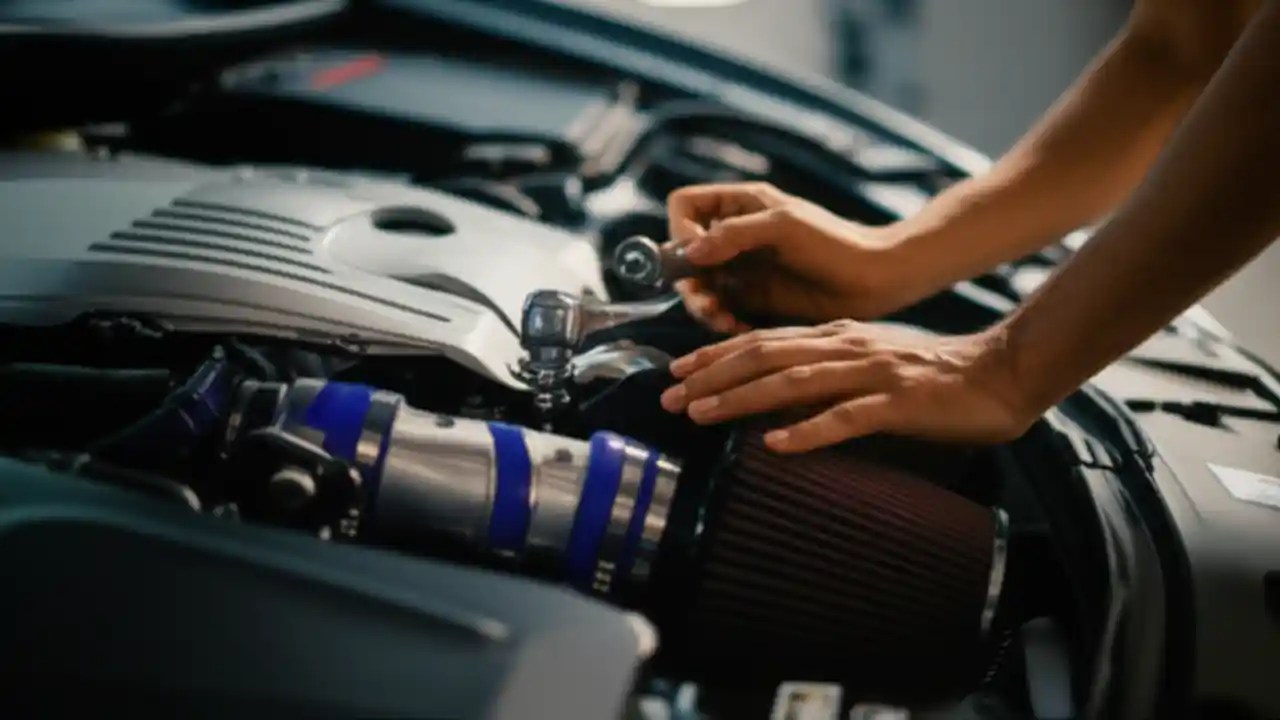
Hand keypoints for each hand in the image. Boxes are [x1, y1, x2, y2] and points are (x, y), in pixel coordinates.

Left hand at [659, 320, 1035, 451]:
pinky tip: (777, 445)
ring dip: (743, 398)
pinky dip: (809, 431)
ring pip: (794, 381)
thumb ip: (825, 370)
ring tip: (703, 414)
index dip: (716, 354)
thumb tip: (774, 396)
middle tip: (669, 397)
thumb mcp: (868, 361)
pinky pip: (847, 418)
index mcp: (837, 336)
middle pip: (765, 355)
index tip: (676, 372)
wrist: (998, 372)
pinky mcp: (898, 403)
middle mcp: (846, 347)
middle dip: (712, 376)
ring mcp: (871, 373)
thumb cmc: (931, 375)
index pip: (763, 338)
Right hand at [666, 182, 924, 331]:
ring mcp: (743, 267)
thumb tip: (688, 252)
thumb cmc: (835, 242)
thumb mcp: (784, 226)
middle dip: (690, 281)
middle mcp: (735, 234)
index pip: (685, 206)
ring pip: (699, 286)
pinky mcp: (754, 298)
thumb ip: (734, 234)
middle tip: (707, 304)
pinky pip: (722, 310)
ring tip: (725, 322)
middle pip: (684, 254)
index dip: (679, 229)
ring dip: (704, 306)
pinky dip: (724, 322)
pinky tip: (741, 329)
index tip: (695, 256)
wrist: (876, 279)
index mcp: (740, 204)